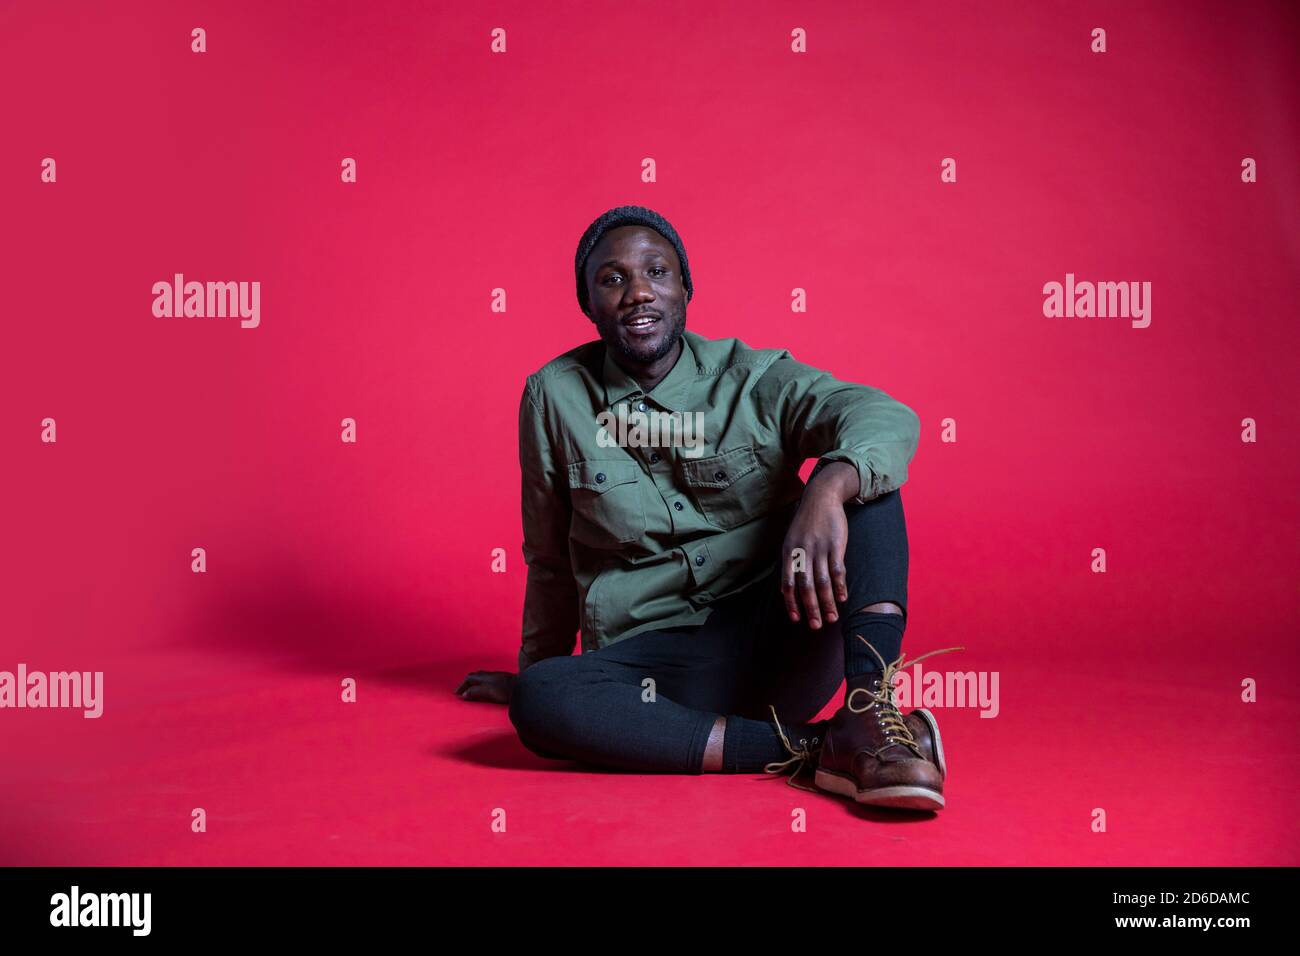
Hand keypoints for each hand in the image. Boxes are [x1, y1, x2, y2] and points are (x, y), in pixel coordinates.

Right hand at [456, 670, 515, 704]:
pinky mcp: (505, 681)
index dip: (462, 686)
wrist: (524, 688)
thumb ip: (475, 691)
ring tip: (473, 690)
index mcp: (485, 677)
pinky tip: (487, 690)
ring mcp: (498, 677)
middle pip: (475, 676)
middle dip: (467, 682)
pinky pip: (490, 681)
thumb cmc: (506, 690)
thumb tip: (464, 694)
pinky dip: (484, 684)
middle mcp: (491, 675)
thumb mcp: (488, 691)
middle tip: (462, 690)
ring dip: (476, 683)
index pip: (469, 678)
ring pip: (483, 677)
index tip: (457, 693)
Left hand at [780, 476, 851, 629]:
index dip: (791, 602)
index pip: (787, 583)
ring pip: (822, 582)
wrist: (821, 496)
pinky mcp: (836, 544)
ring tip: (832, 618)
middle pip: (805, 586)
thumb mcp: (791, 540)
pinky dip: (840, 586)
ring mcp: (819, 548)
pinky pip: (837, 570)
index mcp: (789, 552)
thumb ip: (790, 563)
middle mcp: (802, 552)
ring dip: (827, 603)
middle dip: (810, 609)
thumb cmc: (806, 522)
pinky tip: (843, 598)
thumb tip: (786, 589)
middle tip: (816, 625)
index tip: (796, 619)